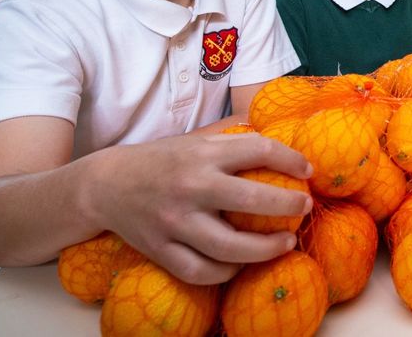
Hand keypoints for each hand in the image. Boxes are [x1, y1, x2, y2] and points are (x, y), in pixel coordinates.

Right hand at [86, 130, 313, 284]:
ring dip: (266, 249)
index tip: (307, 170)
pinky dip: (226, 272)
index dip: (291, 159)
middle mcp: (190, 186)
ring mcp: (173, 222)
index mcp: (202, 154)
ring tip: (286, 242)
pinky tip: (242, 264)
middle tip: (305, 208)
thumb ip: (232, 140)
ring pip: (228, 247)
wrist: (104, 185)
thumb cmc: (161, 161)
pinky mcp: (160, 250)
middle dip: (287, 205)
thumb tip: (279, 139)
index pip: (258, 150)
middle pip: (251, 200)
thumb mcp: (194, 141)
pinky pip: (200, 271)